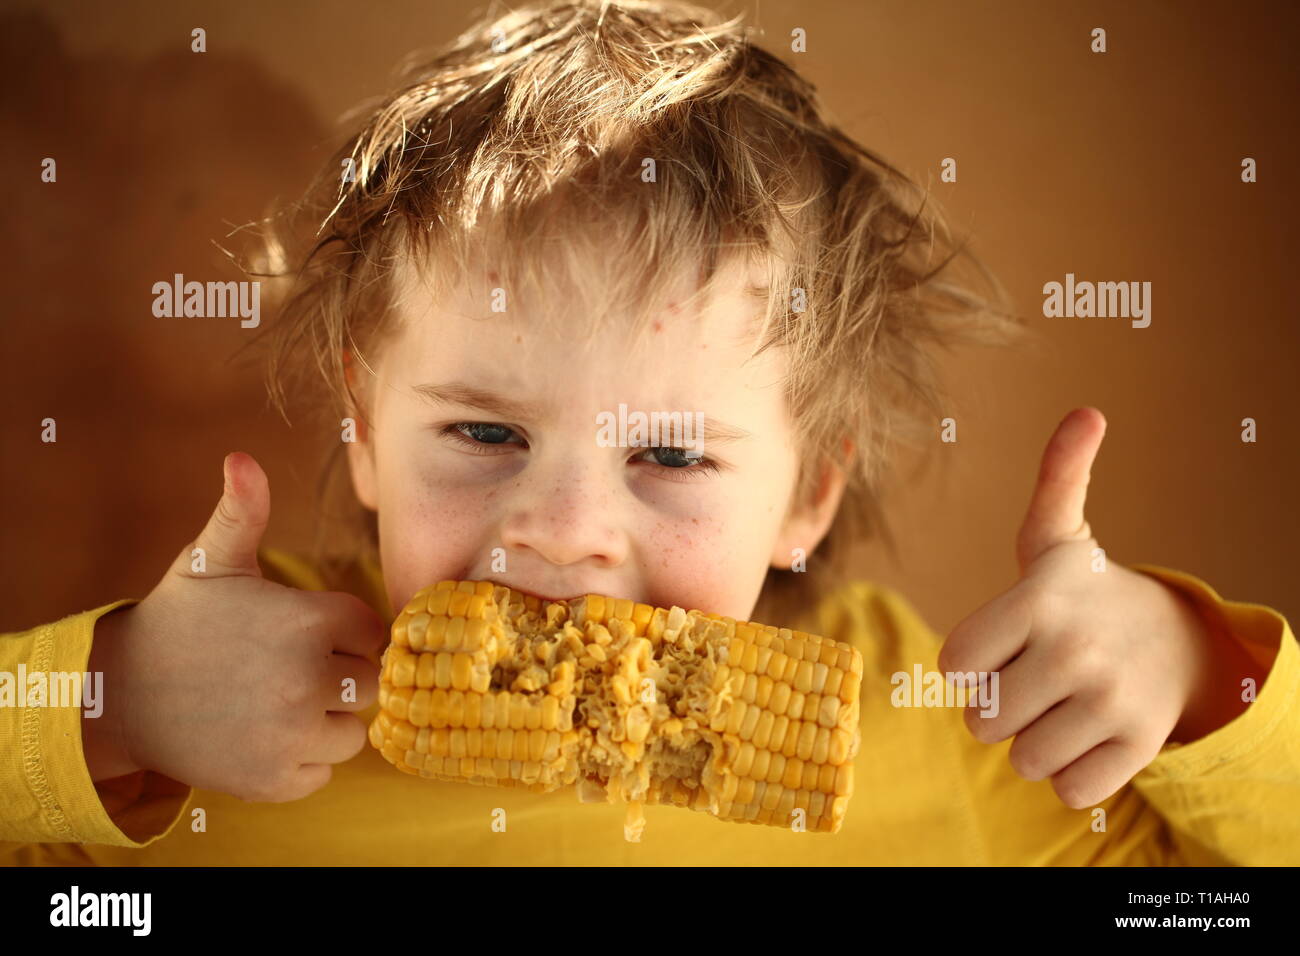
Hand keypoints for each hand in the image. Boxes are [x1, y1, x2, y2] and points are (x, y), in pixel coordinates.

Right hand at [83, 452, 387, 801]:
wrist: (121, 696)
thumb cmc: (177, 621)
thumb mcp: (210, 561)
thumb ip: (243, 511)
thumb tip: (242, 458)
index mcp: (308, 622)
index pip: (371, 631)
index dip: (342, 632)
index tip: (304, 633)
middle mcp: (307, 681)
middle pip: (368, 682)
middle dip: (339, 675)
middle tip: (289, 670)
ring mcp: (291, 736)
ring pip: (352, 731)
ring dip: (326, 720)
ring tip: (277, 702)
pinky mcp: (276, 780)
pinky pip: (323, 771)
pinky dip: (302, 760)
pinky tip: (264, 736)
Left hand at [938, 408, 1215, 808]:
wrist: (1176, 642)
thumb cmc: (1087, 592)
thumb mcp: (1058, 536)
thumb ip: (1055, 479)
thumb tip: (1087, 412)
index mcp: (1039, 599)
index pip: (954, 665)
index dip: (971, 662)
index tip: (1000, 643)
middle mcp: (1075, 650)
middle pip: (980, 722)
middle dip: (997, 706)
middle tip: (1032, 676)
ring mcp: (1111, 702)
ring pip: (1021, 758)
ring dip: (1033, 739)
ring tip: (1060, 702)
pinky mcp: (1137, 748)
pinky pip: (1067, 789)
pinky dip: (1071, 771)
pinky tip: (1088, 734)